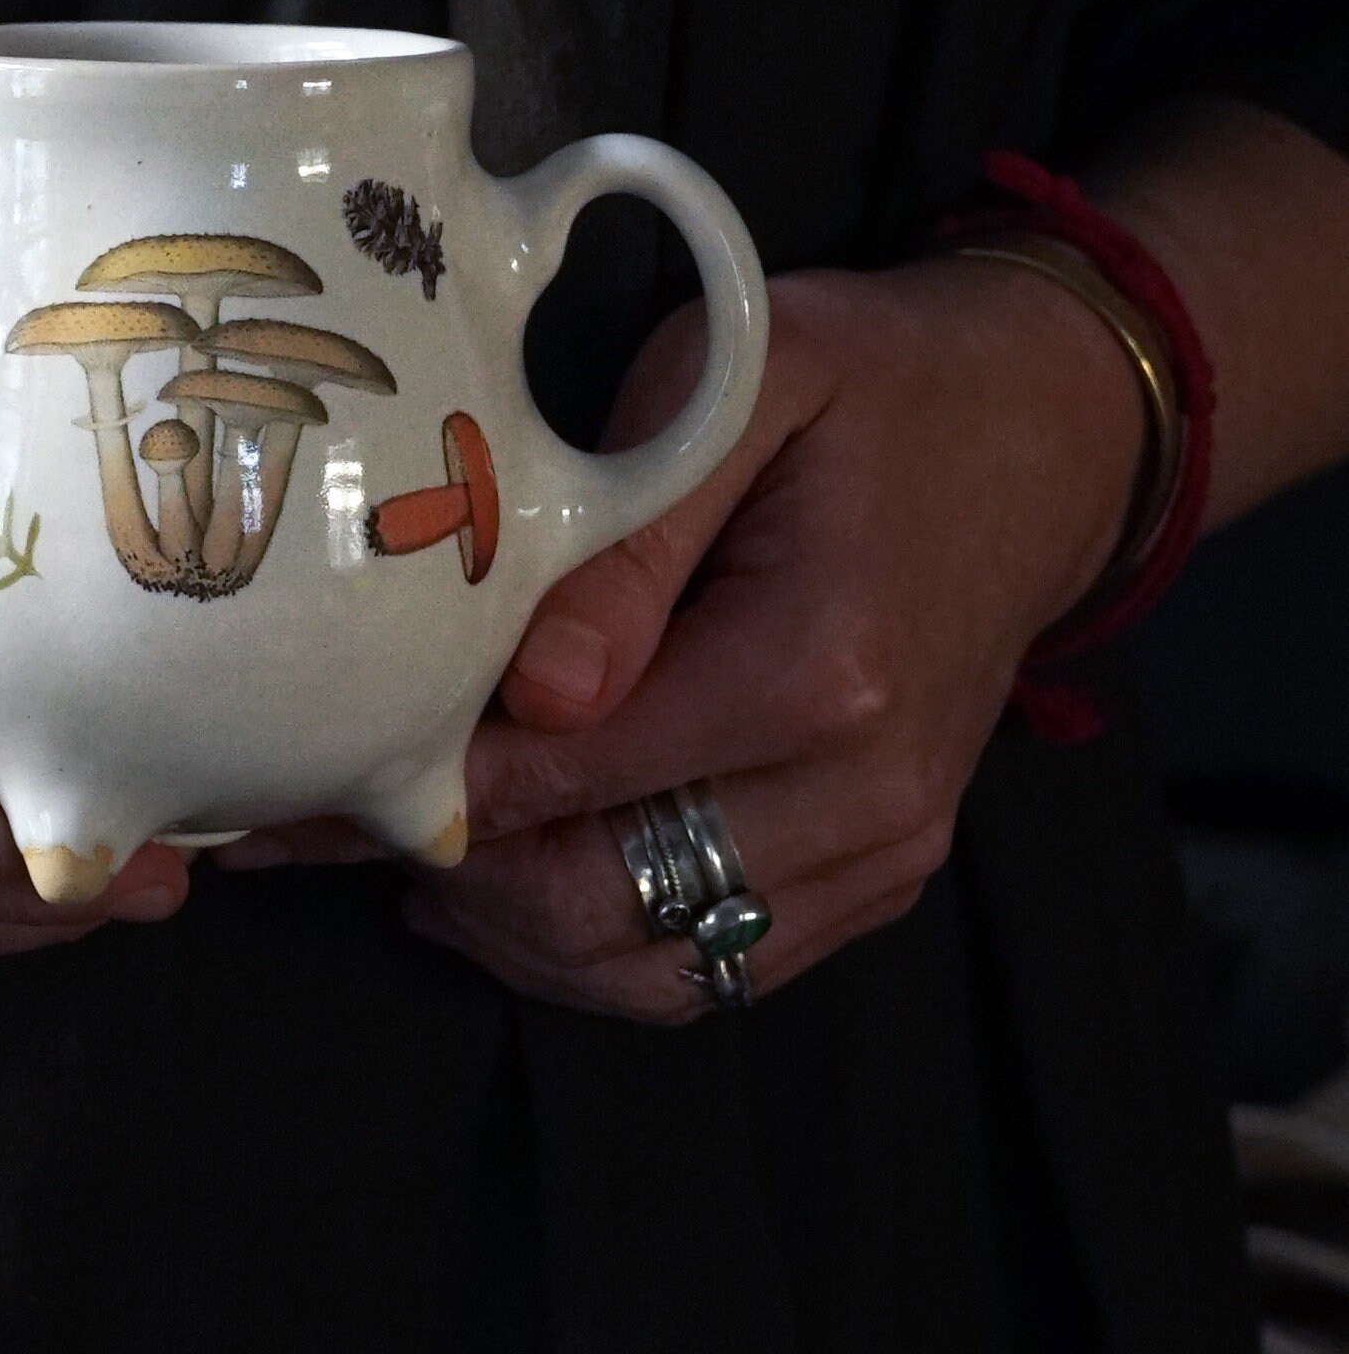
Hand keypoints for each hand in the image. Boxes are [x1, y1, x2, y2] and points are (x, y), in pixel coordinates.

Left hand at [218, 256, 1145, 1018]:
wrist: (1042, 433)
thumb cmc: (872, 384)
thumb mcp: (741, 385)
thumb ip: (632, 541)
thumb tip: (532, 696)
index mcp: (815, 670)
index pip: (567, 782)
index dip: (421, 793)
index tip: (310, 777)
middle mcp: (862, 791)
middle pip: (601, 907)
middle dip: (450, 881)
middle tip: (332, 823)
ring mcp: (886, 847)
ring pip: (657, 969)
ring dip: (514, 935)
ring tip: (408, 858)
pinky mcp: (886, 869)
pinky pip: (725, 968)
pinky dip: (606, 950)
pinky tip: (518, 887)